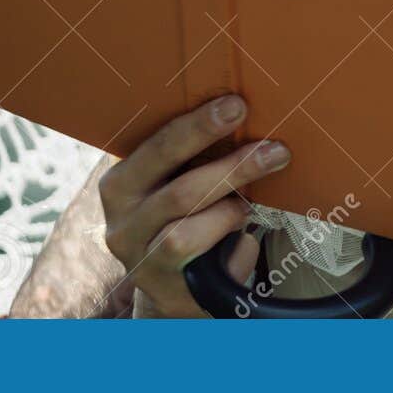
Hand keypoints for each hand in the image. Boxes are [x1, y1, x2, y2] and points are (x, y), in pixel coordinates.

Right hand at [98, 93, 292, 317]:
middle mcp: (122, 221)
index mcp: (121, 183)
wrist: (175, 286)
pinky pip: (201, 259)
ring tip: (250, 203)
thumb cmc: (183, 218)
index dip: (198, 126)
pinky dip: (227, 240)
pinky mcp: (163, 286)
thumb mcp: (175, 183)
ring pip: (186, 231)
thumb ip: (192, 158)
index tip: (236, 105)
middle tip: (271, 148)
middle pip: (179, 191)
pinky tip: (243, 235)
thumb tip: (241, 117)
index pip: (157, 147)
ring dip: (229, 210)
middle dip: (230, 167)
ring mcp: (140, 257)